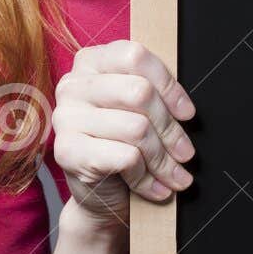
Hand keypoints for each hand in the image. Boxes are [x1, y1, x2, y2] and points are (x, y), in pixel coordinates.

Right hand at [51, 39, 196, 234]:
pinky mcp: (66, 151)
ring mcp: (66, 117)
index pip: (134, 56)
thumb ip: (154, 95)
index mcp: (90, 63)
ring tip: (174, 176)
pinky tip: (154, 188)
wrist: (100, 196)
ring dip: (163, 160)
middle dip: (171, 129)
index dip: (168, 86)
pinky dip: (146, 178)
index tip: (187, 113)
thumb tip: (184, 109)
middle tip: (186, 153)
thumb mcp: (138, 112)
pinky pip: (125, 158)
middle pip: (139, 92)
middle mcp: (72, 86)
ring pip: (136, 129)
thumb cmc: (123, 146)